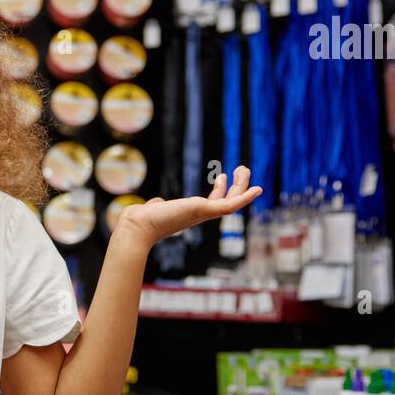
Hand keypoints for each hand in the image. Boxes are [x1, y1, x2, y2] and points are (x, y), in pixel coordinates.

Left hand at [114, 166, 261, 252]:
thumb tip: (157, 203)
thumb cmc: (141, 220)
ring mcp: (203, 214)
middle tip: (241, 168)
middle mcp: (199, 215)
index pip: (211, 203)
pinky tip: (257, 189)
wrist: (137, 226)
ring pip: (230, 201)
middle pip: (224, 201)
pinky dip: (244, 198)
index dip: (220, 191)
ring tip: (243, 168)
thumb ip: (158, 205)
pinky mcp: (203, 210)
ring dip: (241, 186)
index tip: (222, 177)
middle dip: (235, 186)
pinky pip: (230, 205)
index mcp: (191, 214)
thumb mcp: (154, 208)